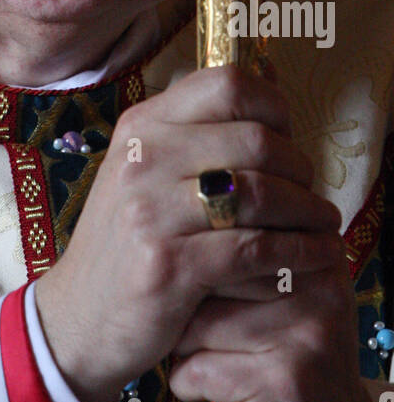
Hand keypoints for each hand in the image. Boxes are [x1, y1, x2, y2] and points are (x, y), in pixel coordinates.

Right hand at [34, 65, 343, 401]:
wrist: (78, 317)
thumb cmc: (127, 241)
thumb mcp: (146, 172)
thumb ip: (196, 135)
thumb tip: (270, 90)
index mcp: (142, 125)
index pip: (227, 84)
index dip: (274, 106)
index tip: (290, 138)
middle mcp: (144, 157)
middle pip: (255, 139)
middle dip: (300, 168)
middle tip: (311, 193)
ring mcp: (151, 210)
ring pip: (260, 192)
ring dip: (306, 211)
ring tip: (323, 225)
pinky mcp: (168, 264)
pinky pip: (255, 248)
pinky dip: (296, 252)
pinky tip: (312, 257)